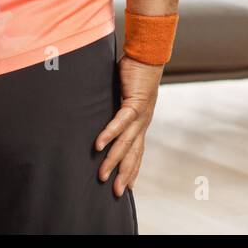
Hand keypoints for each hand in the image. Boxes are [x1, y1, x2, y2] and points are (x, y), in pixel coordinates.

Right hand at [94, 56, 162, 196]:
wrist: (148, 55)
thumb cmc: (135, 73)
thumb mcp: (124, 96)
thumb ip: (116, 108)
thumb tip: (100, 114)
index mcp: (141, 123)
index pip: (137, 152)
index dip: (132, 170)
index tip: (127, 187)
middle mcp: (143, 122)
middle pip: (134, 154)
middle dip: (124, 174)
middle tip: (115, 192)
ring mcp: (140, 115)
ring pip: (126, 143)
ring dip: (114, 159)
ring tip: (102, 174)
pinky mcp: (134, 102)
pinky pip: (121, 122)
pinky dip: (110, 134)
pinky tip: (99, 145)